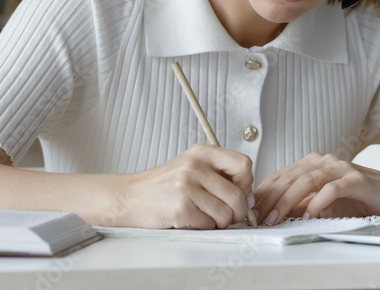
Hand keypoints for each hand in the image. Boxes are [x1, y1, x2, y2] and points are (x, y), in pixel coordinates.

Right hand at [100, 143, 254, 229]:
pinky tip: (193, 220)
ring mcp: (186, 187)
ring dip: (221, 221)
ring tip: (208, 217)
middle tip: (230, 214)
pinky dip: (205, 227)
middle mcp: (195, 166)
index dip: (246, 183)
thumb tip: (249, 196)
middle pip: (238, 194)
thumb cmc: (164, 185)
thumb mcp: (191, 166)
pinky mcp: (180, 209)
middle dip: (239, 211)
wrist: (130, 197)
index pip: (244, 164)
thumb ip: (219, 174)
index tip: (240, 192)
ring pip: (226, 213)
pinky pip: (209, 224)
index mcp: (202, 152)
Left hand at [253, 153, 379, 224]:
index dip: (263, 193)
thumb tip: (274, 215)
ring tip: (275, 218)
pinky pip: (331, 189)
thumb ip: (302, 204)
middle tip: (257, 217)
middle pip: (289, 177)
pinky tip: (308, 215)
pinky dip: (317, 202)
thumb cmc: (359, 199)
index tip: (250, 210)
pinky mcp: (355, 179)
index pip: (281, 176)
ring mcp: (339, 168)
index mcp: (313, 164)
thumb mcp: (324, 203)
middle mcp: (324, 162)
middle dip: (270, 198)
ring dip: (287, 201)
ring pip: (306, 181)